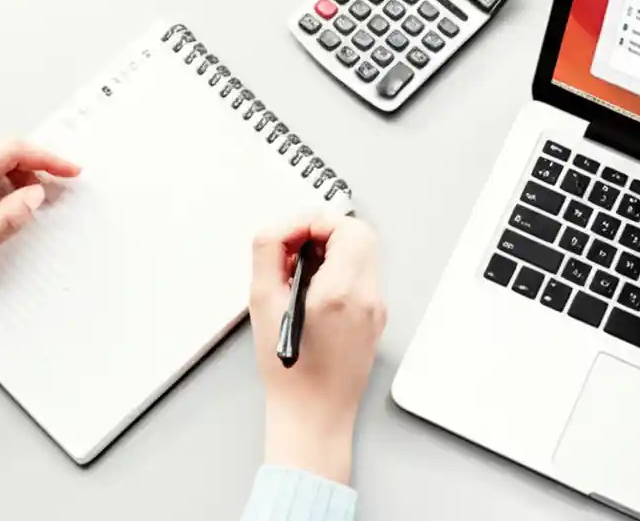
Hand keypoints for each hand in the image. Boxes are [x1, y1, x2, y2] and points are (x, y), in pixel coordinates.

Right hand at [249, 215, 385, 484]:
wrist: (314, 416)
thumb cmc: (290, 372)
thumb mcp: (262, 304)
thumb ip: (268, 254)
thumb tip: (278, 229)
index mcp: (341, 292)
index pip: (342, 228)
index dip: (311, 222)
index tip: (289, 238)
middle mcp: (367, 296)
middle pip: (360, 234)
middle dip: (324, 232)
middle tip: (295, 249)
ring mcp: (377, 307)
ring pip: (363, 252)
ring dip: (332, 250)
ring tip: (300, 271)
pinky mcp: (376, 317)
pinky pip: (362, 275)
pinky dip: (339, 270)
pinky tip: (313, 291)